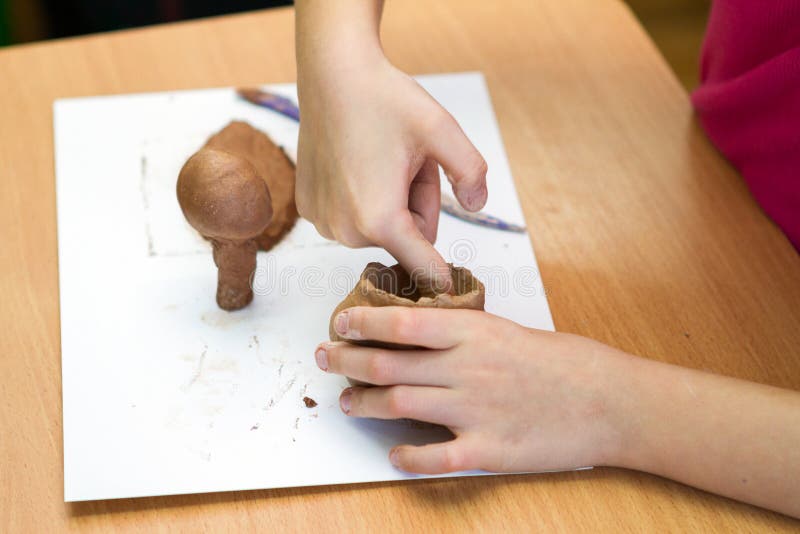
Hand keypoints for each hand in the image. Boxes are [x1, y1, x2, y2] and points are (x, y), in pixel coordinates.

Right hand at [296, 26, 486, 290]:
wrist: (333, 74)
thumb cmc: (386, 99)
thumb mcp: (443, 130)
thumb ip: (471, 173)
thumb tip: (476, 207)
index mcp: (381, 220)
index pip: (424, 267)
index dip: (442, 278)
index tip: (452, 298)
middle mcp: (345, 230)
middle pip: (405, 239)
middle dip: (415, 209)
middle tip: (409, 163)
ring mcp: (323, 222)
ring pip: (378, 229)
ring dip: (389, 203)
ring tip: (381, 158)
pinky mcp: (308, 210)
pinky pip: (351, 218)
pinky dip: (361, 198)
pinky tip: (356, 162)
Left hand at [315, 306, 633, 473]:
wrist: (611, 401)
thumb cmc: (565, 362)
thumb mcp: (510, 331)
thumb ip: (462, 335)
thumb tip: (416, 335)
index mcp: (475, 332)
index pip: (403, 322)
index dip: (363, 323)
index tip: (341, 324)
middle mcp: (468, 368)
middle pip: (389, 365)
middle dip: (347, 361)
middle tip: (325, 360)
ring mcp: (476, 409)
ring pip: (399, 405)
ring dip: (364, 404)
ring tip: (347, 402)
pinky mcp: (489, 449)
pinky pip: (434, 456)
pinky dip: (406, 457)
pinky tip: (393, 454)